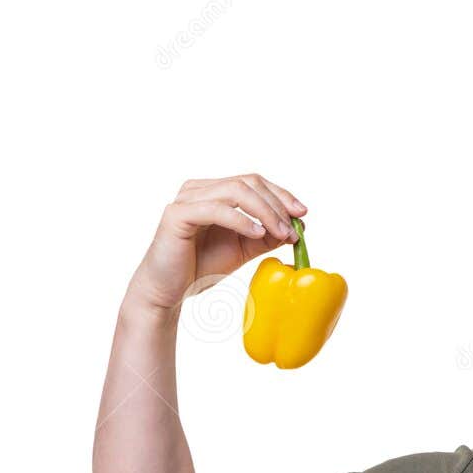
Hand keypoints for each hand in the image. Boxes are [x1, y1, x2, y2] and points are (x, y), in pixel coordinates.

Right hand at [127, 174, 306, 313]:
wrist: (170, 290)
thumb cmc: (202, 267)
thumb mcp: (244, 249)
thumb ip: (267, 235)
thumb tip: (296, 225)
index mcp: (214, 192)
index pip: (253, 182)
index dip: (281, 195)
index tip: (303, 213)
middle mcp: (199, 189)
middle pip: (248, 182)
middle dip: (277, 205)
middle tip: (293, 229)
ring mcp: (187, 199)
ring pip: (235, 191)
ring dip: (265, 212)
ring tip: (280, 233)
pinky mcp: (177, 215)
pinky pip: (216, 209)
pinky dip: (241, 219)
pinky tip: (257, 233)